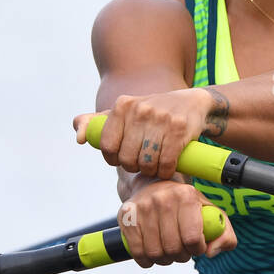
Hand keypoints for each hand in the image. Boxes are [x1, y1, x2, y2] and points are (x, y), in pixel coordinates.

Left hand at [73, 87, 222, 180]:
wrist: (193, 102)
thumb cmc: (153, 113)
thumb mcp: (125, 113)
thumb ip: (96, 124)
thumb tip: (80, 138)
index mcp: (123, 105)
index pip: (107, 145)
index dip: (114, 158)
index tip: (124, 158)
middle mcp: (140, 109)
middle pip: (127, 157)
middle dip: (134, 166)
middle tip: (143, 162)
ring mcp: (160, 118)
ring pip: (146, 162)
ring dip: (152, 170)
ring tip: (156, 164)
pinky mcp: (179, 129)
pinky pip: (166, 163)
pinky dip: (166, 170)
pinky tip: (168, 167)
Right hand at [117, 180, 237, 267]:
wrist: (153, 185)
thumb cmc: (187, 205)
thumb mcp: (211, 212)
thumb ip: (224, 234)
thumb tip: (211, 253)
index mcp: (186, 195)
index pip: (192, 238)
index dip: (197, 249)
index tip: (197, 246)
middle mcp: (163, 198)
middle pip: (173, 248)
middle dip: (182, 256)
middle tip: (183, 250)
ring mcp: (142, 207)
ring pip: (155, 253)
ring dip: (165, 259)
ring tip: (169, 250)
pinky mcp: (126, 217)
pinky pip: (138, 253)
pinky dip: (147, 260)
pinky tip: (153, 253)